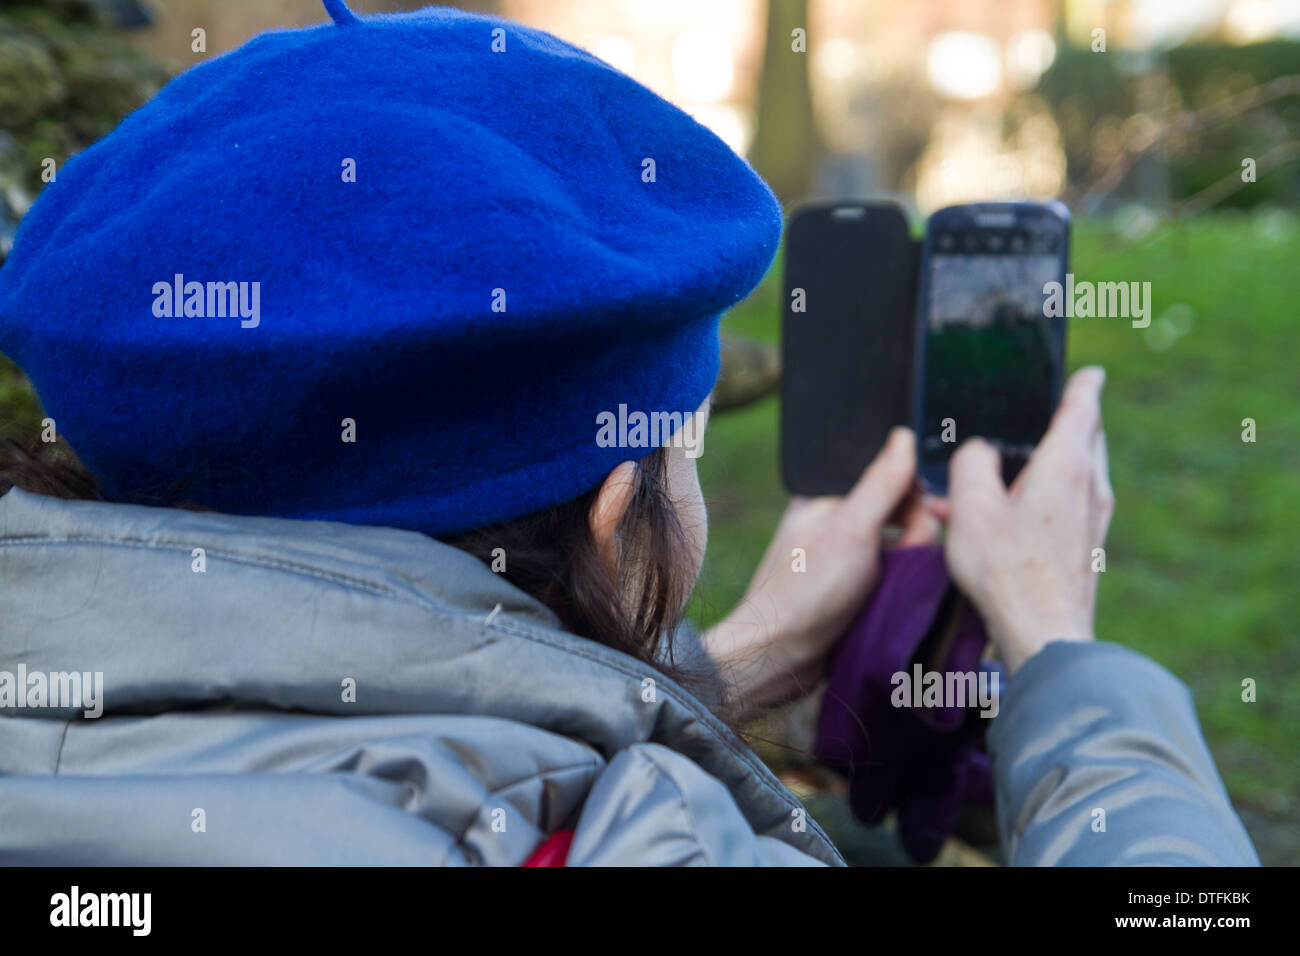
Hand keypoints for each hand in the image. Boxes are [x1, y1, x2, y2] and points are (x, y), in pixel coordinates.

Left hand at [703, 427, 935, 718]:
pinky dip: (901, 582)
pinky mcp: (850, 588)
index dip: (914, 496)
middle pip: (899, 512)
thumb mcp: (852, 529)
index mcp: (827, 498)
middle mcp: (834, 523)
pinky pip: (889, 574)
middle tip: (910, 556)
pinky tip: (900, 595)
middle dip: (916, 533)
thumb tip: (904, 437)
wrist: (781, 657)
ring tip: (903, 581)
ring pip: (899, 545)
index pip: (888, 478)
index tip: (925, 518)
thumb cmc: (808, 591)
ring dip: (912, 561)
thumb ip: (881, 483)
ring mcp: (842, 557)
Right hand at [941, 366, 1113, 674]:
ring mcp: (1093, 520)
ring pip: (1077, 473)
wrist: (1043, 634)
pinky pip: (1068, 506)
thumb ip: (970, 463)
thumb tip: (978, 452)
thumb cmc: (1005, 572)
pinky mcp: (1087, 548)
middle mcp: (1089, 487)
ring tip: (996, 480)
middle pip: (1086, 438)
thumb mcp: (969, 507)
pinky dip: (1044, 499)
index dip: (1083, 384)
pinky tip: (1002, 520)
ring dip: (1046, 466)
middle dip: (1066, 423)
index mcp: (1065, 465)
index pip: (1083, 406)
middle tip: (1038, 418)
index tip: (1089, 372)